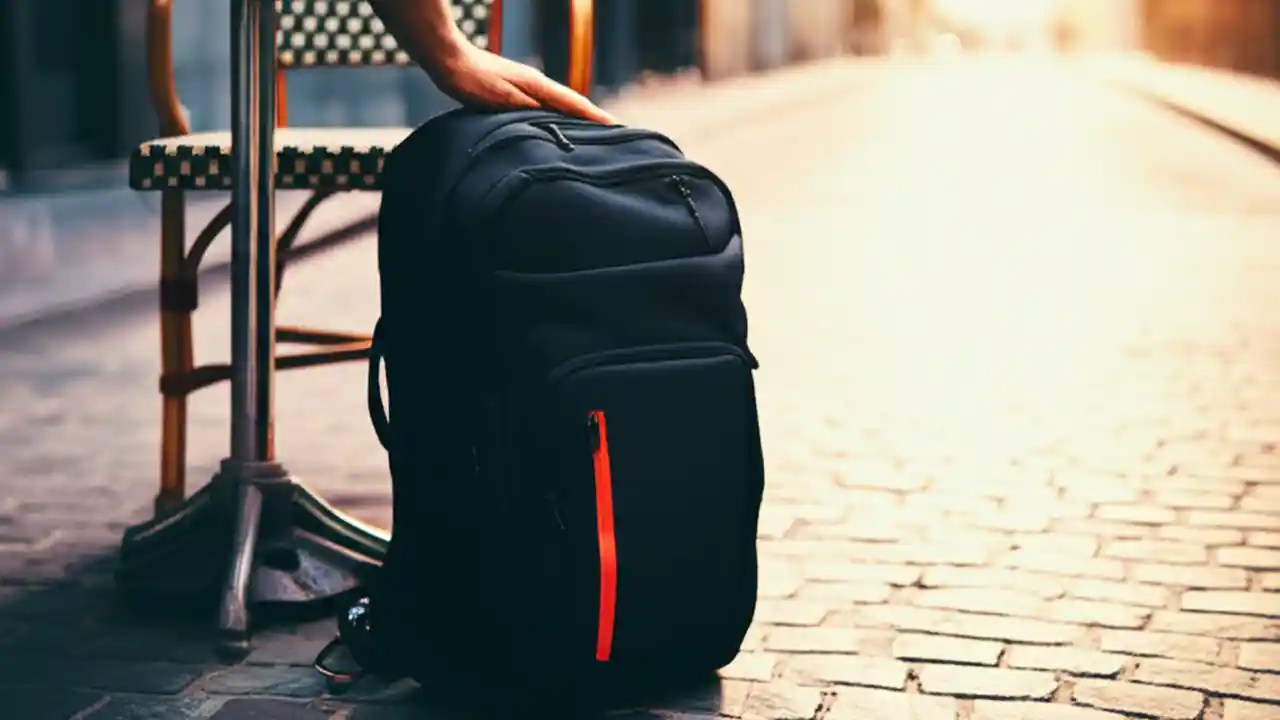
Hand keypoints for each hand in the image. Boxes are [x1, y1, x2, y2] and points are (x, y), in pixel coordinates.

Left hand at [428, 38, 617, 124]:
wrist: (447, 58)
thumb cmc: (471, 79)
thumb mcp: (501, 99)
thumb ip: (529, 110)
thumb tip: (555, 123)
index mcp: (538, 86)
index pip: (575, 105)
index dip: (596, 118)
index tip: (617, 128)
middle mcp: (536, 84)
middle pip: (572, 105)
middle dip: (593, 119)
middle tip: (613, 137)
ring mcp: (526, 86)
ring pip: (558, 106)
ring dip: (576, 119)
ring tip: (591, 136)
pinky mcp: (514, 90)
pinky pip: (544, 107)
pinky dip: (556, 117)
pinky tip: (553, 127)